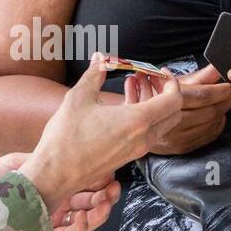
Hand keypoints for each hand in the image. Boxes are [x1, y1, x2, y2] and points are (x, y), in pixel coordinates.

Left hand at [0, 153, 120, 230]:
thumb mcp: (20, 163)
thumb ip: (44, 160)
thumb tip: (69, 153)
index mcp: (50, 185)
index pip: (82, 184)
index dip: (98, 180)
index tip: (110, 173)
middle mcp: (52, 203)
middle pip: (88, 203)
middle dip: (105, 197)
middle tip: (113, 190)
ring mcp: (47, 220)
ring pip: (83, 221)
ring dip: (98, 214)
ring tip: (103, 204)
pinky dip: (79, 228)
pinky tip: (83, 218)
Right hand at [19, 53, 182, 211]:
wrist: (55, 173)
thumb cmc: (66, 138)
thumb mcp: (79, 98)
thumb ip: (95, 73)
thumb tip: (100, 57)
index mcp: (137, 121)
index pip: (174, 100)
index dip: (170, 82)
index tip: (156, 71)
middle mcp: (142, 138)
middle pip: (172, 112)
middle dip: (163, 90)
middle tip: (147, 75)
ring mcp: (136, 149)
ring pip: (159, 122)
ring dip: (151, 101)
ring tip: (132, 81)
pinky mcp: (127, 155)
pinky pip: (146, 132)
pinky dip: (142, 114)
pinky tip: (122, 101)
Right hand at [138, 64, 230, 154]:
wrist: (136, 120)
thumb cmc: (155, 98)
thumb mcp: (174, 83)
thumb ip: (200, 76)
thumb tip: (218, 66)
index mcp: (168, 103)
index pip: (202, 96)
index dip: (221, 90)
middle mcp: (171, 122)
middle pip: (210, 111)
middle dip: (226, 100)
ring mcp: (177, 138)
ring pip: (211, 124)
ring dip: (223, 112)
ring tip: (225, 102)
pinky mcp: (181, 147)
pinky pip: (207, 137)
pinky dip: (217, 126)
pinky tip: (218, 117)